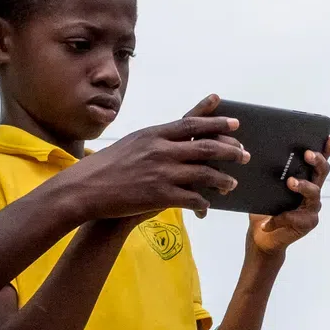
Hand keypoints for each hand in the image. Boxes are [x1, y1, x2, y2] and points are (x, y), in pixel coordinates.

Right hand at [54, 95, 246, 220]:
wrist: (85, 189)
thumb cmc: (107, 167)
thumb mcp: (132, 143)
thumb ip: (156, 139)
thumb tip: (176, 137)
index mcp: (154, 134)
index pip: (192, 123)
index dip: (217, 123)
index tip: (235, 124)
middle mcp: (160, 150)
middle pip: (205, 147)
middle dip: (230, 151)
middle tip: (245, 155)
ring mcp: (161, 172)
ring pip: (205, 174)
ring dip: (223, 180)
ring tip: (232, 184)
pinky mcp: (160, 195)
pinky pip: (193, 199)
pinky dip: (205, 203)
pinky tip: (209, 206)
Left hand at [248, 135, 329, 257]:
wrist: (261, 236)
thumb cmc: (264, 208)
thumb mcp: (264, 187)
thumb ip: (268, 174)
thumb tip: (262, 152)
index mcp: (305, 179)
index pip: (318, 162)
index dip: (327, 150)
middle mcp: (312, 190)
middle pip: (322, 172)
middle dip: (317, 161)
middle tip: (307, 154)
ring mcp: (312, 207)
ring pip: (314, 192)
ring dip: (303, 185)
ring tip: (291, 182)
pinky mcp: (308, 223)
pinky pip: (297, 216)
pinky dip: (281, 218)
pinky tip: (269, 222)